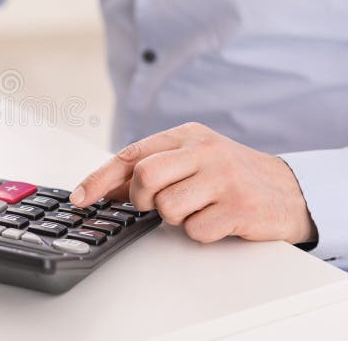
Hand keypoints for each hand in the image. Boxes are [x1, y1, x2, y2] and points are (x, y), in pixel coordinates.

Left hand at [70, 122, 317, 244]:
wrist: (288, 190)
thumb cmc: (228, 175)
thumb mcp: (189, 160)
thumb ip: (148, 169)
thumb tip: (100, 188)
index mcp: (186, 135)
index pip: (131, 155)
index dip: (99, 178)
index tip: (79, 197)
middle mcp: (204, 151)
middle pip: (144, 178)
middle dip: (141, 200)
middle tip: (155, 205)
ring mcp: (224, 178)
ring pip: (167, 209)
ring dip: (174, 218)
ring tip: (197, 208)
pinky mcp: (239, 208)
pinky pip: (195, 230)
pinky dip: (199, 232)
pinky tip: (216, 219)